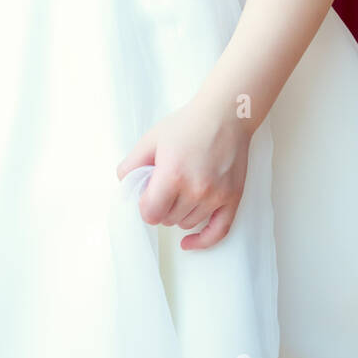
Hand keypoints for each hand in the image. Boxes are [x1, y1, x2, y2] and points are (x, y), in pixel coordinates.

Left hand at [116, 93, 252, 250]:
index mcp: (173, 174)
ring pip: (187, 224)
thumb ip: (131, 164)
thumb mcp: (151, 139)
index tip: (147, 194)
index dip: (144, 205)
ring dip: (179, 214)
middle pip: (167, 219)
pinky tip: (188, 242)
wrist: (225, 115)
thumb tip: (125, 185)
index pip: (150, 213)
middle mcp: (196, 189)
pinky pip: (217, 232)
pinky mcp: (232, 199)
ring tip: (181, 190)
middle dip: (161, 207)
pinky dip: (201, 241)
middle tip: (164, 186)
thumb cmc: (187, 125)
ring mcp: (216, 196)